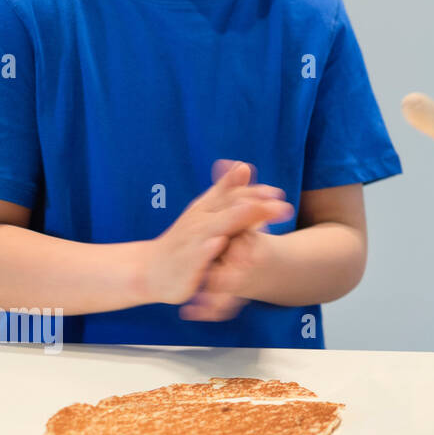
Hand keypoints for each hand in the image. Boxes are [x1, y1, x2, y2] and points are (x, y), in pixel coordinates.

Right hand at [138, 161, 293, 310]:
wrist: (150, 269)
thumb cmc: (185, 238)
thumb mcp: (205, 211)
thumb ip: (226, 191)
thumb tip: (245, 165)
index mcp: (208, 210)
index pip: (234, 197)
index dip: (256, 195)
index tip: (279, 194)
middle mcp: (200, 224)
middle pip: (230, 211)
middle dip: (255, 207)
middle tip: (283, 207)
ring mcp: (191, 244)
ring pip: (213, 231)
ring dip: (233, 222)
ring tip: (254, 212)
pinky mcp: (185, 267)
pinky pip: (195, 259)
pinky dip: (205, 251)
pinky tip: (218, 243)